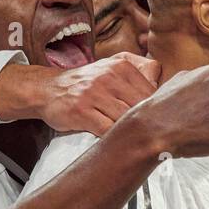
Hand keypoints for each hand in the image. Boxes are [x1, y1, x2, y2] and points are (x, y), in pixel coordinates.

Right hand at [28, 51, 159, 135]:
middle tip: (151, 136)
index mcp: (121, 67)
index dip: (156, 109)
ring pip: (125, 119)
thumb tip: (161, 82)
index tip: (157, 121)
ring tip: (135, 140)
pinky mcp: (81, 112)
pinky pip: (107, 130)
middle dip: (146, 123)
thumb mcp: (111, 66)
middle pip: (140, 106)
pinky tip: (116, 141)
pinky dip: (114, 138)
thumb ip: (138, 70)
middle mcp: (108, 78)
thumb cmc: (85, 82)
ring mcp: (94, 94)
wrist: (48, 89)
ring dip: (130, 132)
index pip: (151, 92)